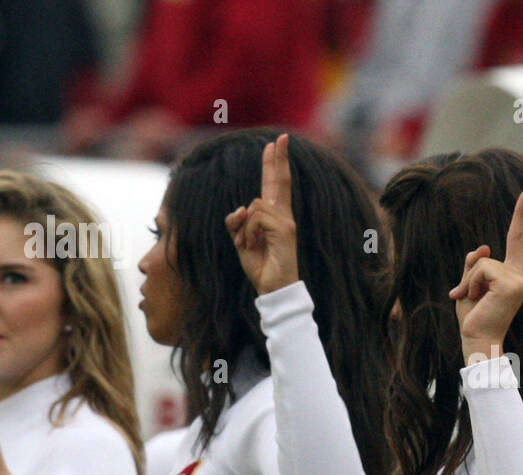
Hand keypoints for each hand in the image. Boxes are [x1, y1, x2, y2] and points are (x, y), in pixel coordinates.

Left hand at [226, 134, 300, 294]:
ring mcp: (286, 223)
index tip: (276, 144)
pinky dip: (248, 232)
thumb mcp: (240, 241)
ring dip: (244, 227)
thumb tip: (240, 209)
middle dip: (278, 159)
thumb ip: (236, 222)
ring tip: (249, 244)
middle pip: (278, 182)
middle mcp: (283, 216)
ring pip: (254, 206)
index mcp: (274, 217)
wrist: (273, 288)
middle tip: (281, 138)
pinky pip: (255, 218)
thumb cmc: (260, 266)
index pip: (273, 185)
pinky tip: (254, 245)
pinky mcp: (284, 230)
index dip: (273, 164)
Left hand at [448, 189, 522, 363]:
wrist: (478, 339)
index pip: (520, 243)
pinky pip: (481, 269)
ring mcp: (519, 280)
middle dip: (522, 213)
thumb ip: (476, 265)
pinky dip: (470, 283)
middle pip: (519, 238)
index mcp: (515, 276)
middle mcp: (522, 276)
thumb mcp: (471, 285)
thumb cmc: (474, 317)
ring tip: (472, 299)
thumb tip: (484, 247)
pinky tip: (475, 298)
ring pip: (483, 261)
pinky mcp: (511, 284)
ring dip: (469, 280)